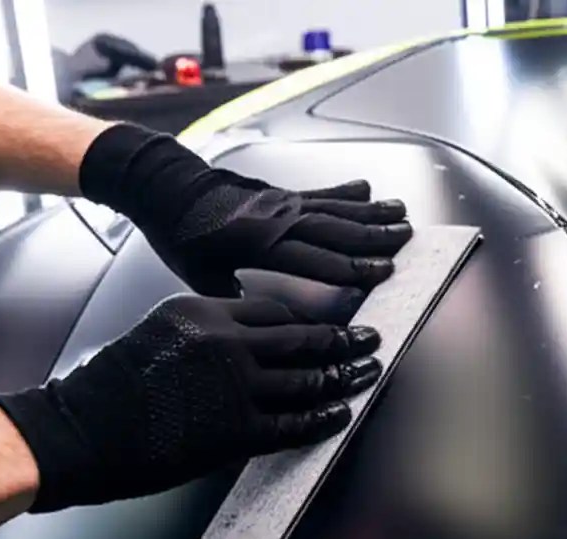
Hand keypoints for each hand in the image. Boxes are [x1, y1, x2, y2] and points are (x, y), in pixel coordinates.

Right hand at [0, 295, 381, 512]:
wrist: (78, 430)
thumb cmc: (107, 387)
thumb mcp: (156, 335)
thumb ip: (203, 335)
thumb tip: (245, 347)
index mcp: (202, 311)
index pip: (272, 308)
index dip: (307, 316)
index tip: (328, 318)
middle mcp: (224, 341)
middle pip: (299, 337)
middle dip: (340, 339)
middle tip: (369, 338)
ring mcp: (233, 386)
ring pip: (305, 378)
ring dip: (342, 376)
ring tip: (366, 372)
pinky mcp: (235, 430)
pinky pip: (293, 422)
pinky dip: (322, 418)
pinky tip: (339, 413)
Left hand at [79, 124, 411, 295]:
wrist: (161, 186)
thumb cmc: (178, 235)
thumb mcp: (201, 278)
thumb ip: (240, 299)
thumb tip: (273, 325)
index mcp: (257, 245)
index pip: (314, 261)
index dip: (349, 270)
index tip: (379, 278)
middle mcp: (276, 220)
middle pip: (334, 232)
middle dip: (373, 240)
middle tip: (406, 247)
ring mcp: (281, 202)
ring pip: (335, 210)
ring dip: (371, 214)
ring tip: (402, 217)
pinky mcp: (279, 191)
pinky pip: (320, 192)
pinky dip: (346, 192)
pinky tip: (368, 190)